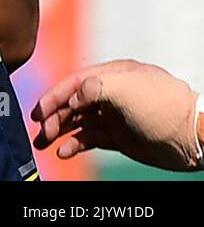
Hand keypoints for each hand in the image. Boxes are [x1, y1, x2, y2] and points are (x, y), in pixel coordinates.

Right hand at [31, 58, 202, 170]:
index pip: (74, 83)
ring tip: (44, 142)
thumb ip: (93, 86)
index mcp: (113, 76)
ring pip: (78, 122)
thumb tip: (72, 97)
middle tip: (40, 131)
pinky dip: (75, 144)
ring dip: (59, 131)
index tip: (38, 111)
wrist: (193, 138)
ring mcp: (115, 116)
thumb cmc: (164, 108)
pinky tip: (64, 151)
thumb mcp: (125, 87)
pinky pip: (90, 138)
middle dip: (54, 116)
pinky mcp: (119, 137)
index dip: (54, 96)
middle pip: (73, 103)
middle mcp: (111, 94)